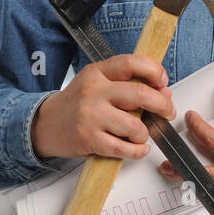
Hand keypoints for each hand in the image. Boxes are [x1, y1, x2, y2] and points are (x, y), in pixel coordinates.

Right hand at [31, 55, 175, 160]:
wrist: (45, 124)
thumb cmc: (76, 103)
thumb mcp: (96, 83)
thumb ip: (126, 83)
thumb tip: (162, 91)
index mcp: (97, 73)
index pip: (131, 63)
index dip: (154, 71)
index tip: (163, 83)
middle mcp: (94, 92)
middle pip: (140, 94)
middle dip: (162, 104)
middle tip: (168, 111)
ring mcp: (91, 116)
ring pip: (134, 125)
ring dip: (145, 133)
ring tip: (141, 134)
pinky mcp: (89, 139)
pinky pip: (123, 148)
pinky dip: (137, 151)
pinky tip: (138, 148)